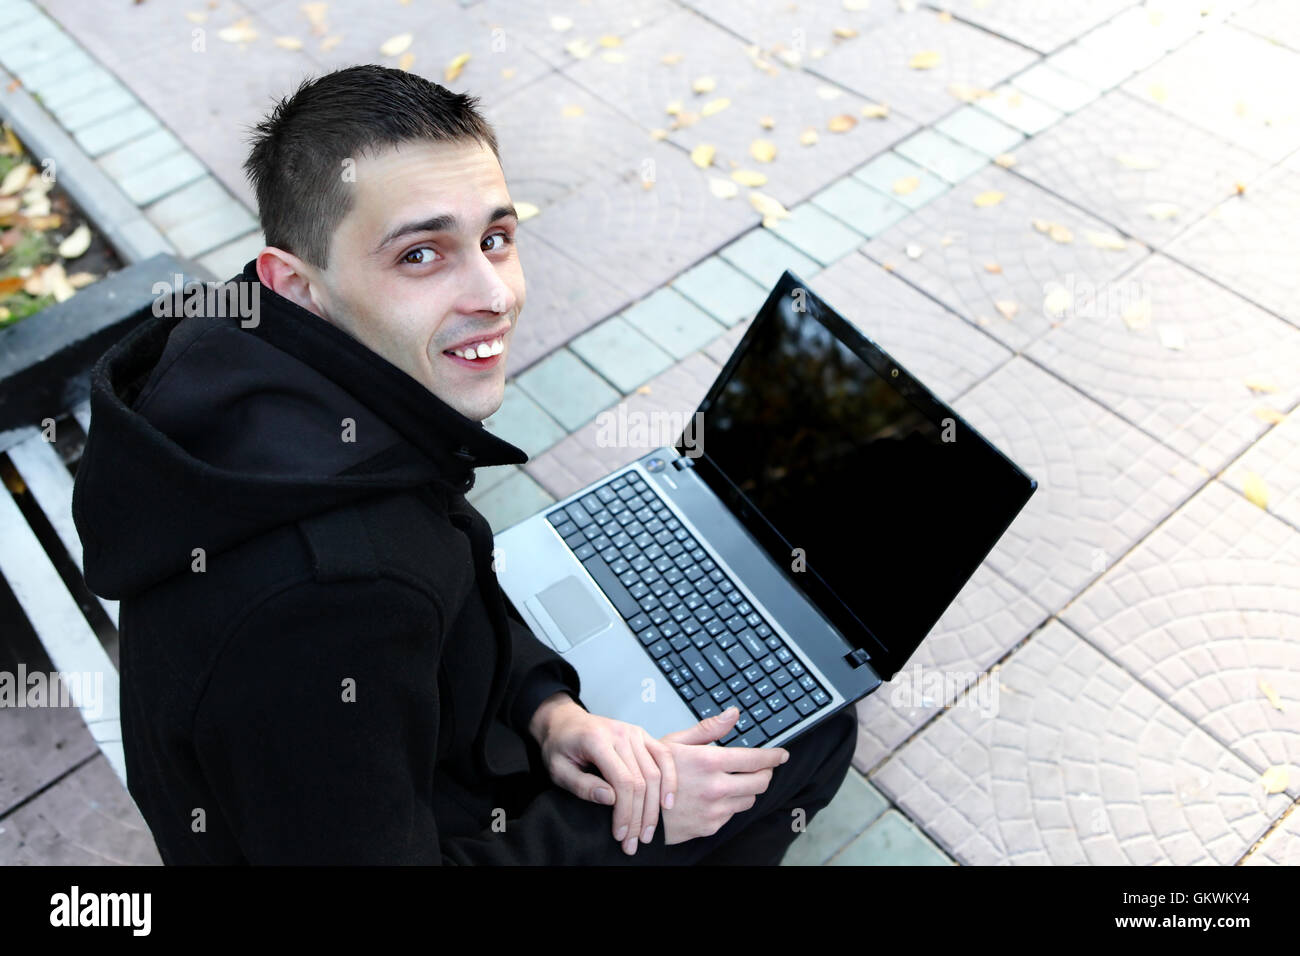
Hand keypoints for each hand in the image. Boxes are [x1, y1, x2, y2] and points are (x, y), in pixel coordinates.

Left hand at [531, 695, 677, 854]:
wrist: (565, 722)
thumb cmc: (559, 747)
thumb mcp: (558, 769)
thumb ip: (582, 785)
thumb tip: (610, 799)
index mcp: (597, 740)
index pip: (622, 781)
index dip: (625, 812)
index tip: (620, 835)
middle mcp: (620, 733)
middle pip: (642, 780)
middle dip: (639, 816)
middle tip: (634, 842)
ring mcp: (634, 732)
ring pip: (655, 772)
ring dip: (654, 807)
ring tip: (649, 831)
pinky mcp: (642, 735)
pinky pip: (664, 756)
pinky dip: (670, 780)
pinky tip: (668, 803)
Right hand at [657, 707, 789, 845]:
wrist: (637, 810)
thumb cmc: (655, 774)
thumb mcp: (676, 743)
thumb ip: (709, 728)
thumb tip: (733, 713)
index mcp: (708, 761)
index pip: (756, 760)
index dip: (774, 757)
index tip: (782, 755)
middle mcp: (715, 787)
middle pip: (761, 781)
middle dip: (765, 773)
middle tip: (761, 768)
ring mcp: (714, 809)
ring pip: (750, 799)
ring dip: (747, 790)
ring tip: (732, 782)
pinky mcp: (711, 826)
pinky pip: (733, 814)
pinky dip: (730, 805)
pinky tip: (714, 798)